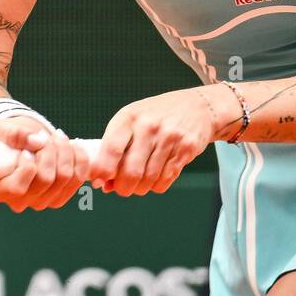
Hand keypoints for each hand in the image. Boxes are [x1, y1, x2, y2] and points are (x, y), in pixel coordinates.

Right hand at [0, 115, 89, 212]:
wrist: (20, 143)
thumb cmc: (5, 138)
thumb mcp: (2, 131)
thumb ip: (15, 135)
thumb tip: (37, 141)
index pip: (17, 188)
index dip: (27, 166)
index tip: (26, 149)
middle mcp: (19, 202)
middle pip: (45, 179)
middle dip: (49, 151)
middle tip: (43, 134)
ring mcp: (41, 202)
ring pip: (64, 177)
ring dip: (65, 151)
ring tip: (57, 136)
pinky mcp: (60, 197)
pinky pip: (78, 178)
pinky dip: (79, 158)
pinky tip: (72, 145)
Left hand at [89, 88, 213, 196]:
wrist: (196, 106)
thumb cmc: (155, 116)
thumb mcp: (131, 122)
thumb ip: (115, 149)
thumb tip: (103, 183)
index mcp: (128, 118)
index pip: (111, 149)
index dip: (102, 171)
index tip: (99, 180)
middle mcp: (148, 126)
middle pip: (130, 172)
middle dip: (123, 188)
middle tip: (123, 187)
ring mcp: (169, 137)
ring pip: (148, 180)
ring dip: (141, 188)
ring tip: (140, 181)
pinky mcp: (186, 148)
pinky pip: (166, 180)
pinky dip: (157, 185)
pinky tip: (157, 175)